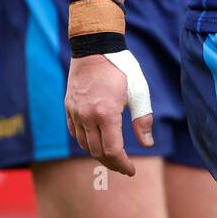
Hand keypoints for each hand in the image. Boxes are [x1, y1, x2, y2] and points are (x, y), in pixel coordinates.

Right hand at [65, 53, 152, 175]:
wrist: (94, 46)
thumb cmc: (121, 67)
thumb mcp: (138, 91)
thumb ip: (143, 119)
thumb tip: (147, 144)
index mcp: (106, 113)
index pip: (112, 151)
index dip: (123, 165)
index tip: (132, 171)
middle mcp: (87, 115)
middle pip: (97, 152)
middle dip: (112, 164)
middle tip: (124, 167)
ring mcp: (75, 111)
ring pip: (84, 144)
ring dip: (98, 154)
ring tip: (112, 156)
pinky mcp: (68, 106)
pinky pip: (74, 132)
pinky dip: (85, 141)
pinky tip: (95, 141)